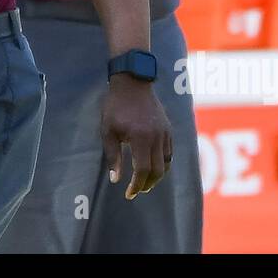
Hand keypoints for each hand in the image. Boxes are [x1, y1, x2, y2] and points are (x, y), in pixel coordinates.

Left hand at [101, 74, 172, 198]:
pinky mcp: (168, 129)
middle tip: (137, 190)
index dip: (136, 185)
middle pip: (157, 170)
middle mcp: (156, 137)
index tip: (128, 194)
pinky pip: (169, 152)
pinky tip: (154, 166)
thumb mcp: (108, 131)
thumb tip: (116, 180)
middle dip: (147, 184)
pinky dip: (163, 163)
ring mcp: (165, 133)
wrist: (132, 83)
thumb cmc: (115, 107)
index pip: (143, 170)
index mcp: (140, 138)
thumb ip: (113, 156)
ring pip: (166, 163)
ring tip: (145, 182)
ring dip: (157, 176)